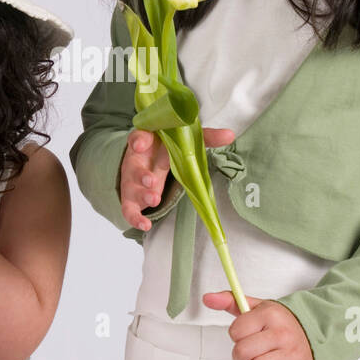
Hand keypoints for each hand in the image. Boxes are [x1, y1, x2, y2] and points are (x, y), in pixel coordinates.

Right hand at [119, 126, 235, 230]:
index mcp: (148, 141)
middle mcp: (136, 159)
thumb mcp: (183, 141)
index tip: (141, 144)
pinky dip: (135, 218)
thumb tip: (230, 135)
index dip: (139, 140)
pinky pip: (129, 209)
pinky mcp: (131, 197)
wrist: (148, 159)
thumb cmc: (165, 147)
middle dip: (141, 174)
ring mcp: (132, 179)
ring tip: (154, 199)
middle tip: (152, 181)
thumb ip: (206, 137)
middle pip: (133, 165)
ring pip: (131, 187)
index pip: (139, 137)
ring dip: (142, 194)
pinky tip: (145, 224)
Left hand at [203, 292, 314, 359]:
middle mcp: (282, 333)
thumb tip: (207, 299)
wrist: (311, 332)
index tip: (248, 334)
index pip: (236, 331)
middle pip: (242, 353)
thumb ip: (230, 301)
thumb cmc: (278, 323)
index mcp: (270, 314)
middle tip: (252, 352)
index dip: (237, 335)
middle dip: (241, 356)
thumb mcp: (256, 307)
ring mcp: (292, 354)